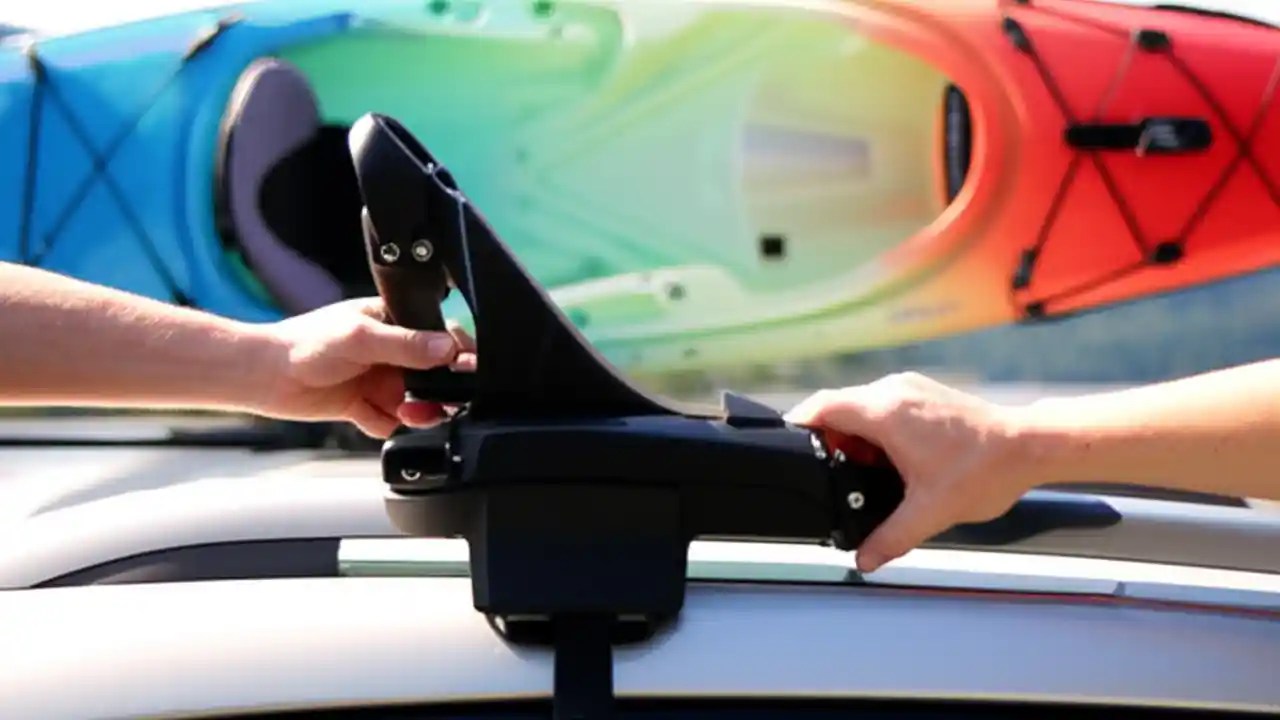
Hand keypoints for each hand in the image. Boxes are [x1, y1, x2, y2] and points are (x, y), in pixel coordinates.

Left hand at [252, 297, 475, 437]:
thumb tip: (448, 348)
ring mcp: (379, 380)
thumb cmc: (304, 344)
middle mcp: (391, 352)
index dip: (455, 356)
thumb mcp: (361, 338)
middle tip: (434, 401)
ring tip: (405, 413)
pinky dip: (383, 424)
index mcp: (394, 322)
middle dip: (439, 392)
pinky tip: (367, 416)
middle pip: (434, 376)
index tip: (463, 372)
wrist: (264, 376)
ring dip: (416, 413)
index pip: (440, 337)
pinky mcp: (364, 405)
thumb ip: (406, 344)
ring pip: (416, 403)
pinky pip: (389, 422)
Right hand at [784, 372, 1036, 572]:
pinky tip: (889, 464)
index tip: (787, 449)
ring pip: (861, 408)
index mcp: (885, 411)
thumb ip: (891, 537)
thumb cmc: (985, 469)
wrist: (1030, 446)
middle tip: (830, 478)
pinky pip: (882, 407)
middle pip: (838, 409)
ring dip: (854, 439)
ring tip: (862, 475)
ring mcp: (910, 389)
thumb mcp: (931, 512)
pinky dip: (875, 432)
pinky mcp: (923, 394)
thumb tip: (864, 558)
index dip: (798, 426)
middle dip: (829, 443)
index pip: (822, 407)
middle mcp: (893, 391)